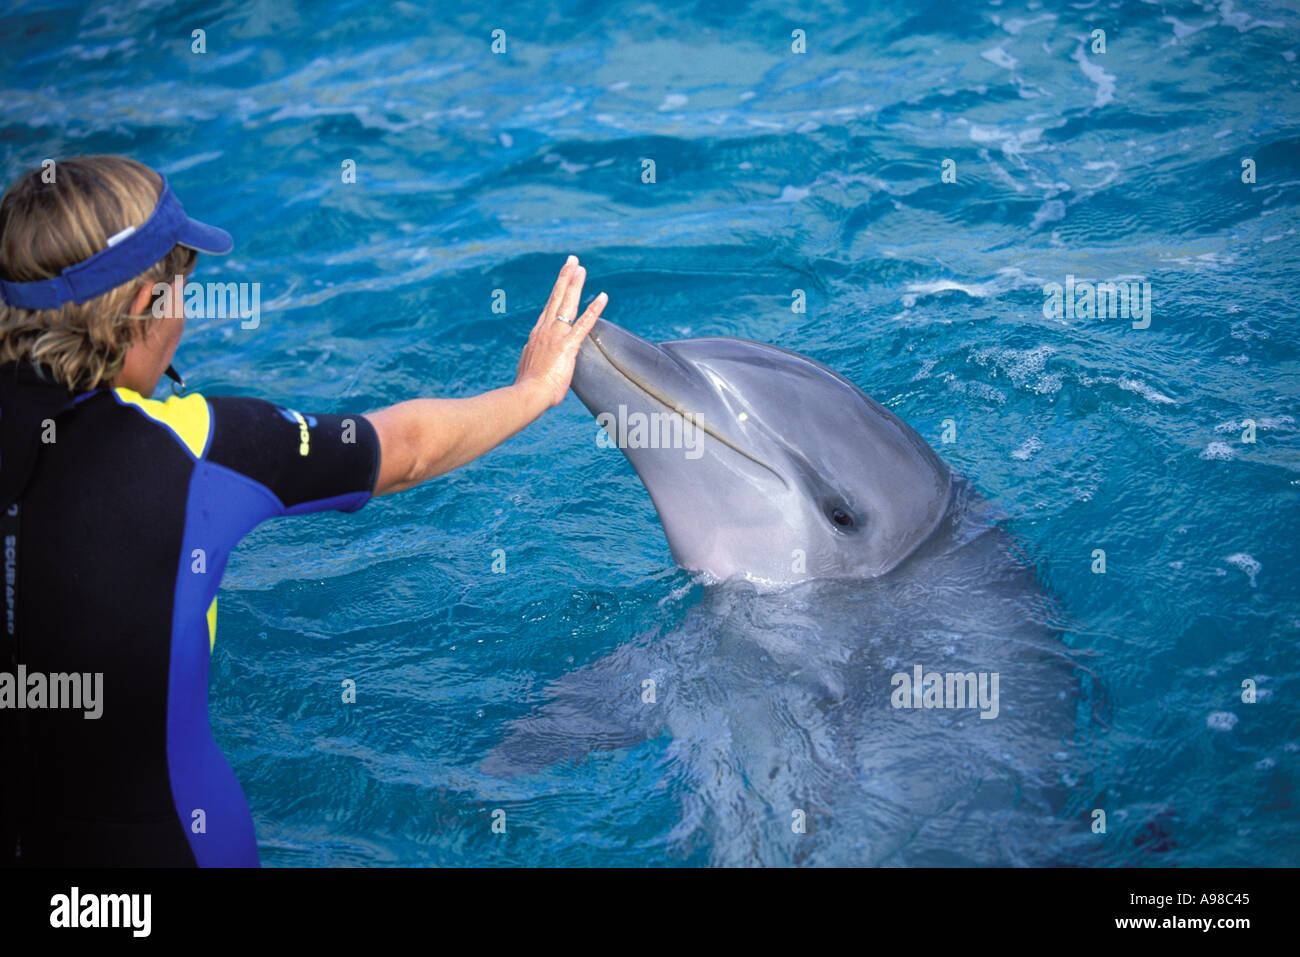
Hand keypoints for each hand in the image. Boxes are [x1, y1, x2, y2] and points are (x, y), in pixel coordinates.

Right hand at [516, 255, 607, 407]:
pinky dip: (594, 309)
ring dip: (576, 284)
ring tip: (581, 267)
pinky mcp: (568, 345)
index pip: (548, 309)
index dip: (555, 293)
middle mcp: (545, 330)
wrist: (526, 395)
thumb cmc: (528, 389)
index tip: (561, 281)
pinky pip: (584, 323)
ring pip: (567, 304)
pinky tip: (603, 296)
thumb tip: (531, 363)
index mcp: (536, 336)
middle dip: (565, 278)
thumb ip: (533, 362)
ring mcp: (556, 336)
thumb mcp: (529, 370)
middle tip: (572, 261)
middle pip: (556, 298)